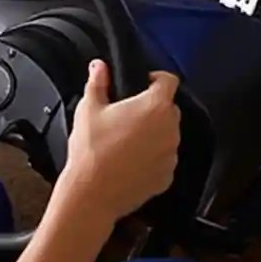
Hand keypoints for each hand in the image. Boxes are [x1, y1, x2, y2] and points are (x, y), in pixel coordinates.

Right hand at [53, 60, 180, 227]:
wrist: (92, 194)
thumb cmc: (92, 151)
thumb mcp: (89, 109)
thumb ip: (97, 82)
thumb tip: (99, 67)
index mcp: (155, 106)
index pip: (169, 80)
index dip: (156, 78)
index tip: (143, 83)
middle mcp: (170, 129)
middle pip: (168, 108)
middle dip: (152, 108)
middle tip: (127, 114)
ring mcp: (171, 154)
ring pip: (167, 135)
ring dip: (153, 134)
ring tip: (125, 141)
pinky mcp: (167, 176)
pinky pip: (163, 159)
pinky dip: (152, 157)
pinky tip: (129, 161)